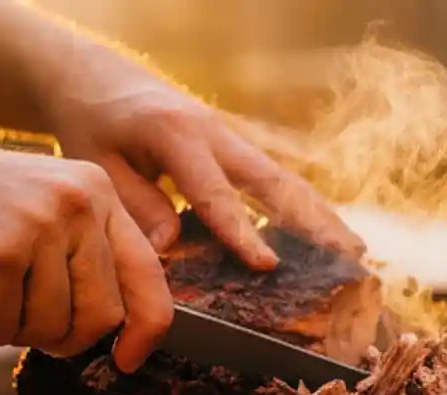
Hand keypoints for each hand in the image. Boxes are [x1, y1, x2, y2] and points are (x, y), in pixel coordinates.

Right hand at [0, 125, 172, 372]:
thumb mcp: (39, 211)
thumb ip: (84, 254)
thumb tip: (120, 327)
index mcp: (96, 193)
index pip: (149, 274)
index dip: (148, 328)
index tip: (129, 359)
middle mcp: (77, 204)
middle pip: (103, 316)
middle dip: (62, 334)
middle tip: (17, 313)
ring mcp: (37, 228)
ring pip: (53, 328)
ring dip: (11, 326)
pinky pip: (4, 329)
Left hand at [37, 41, 365, 265]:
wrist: (96, 77)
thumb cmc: (91, 123)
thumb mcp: (99, 165)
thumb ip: (137, 205)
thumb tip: (172, 247)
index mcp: (177, 135)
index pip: (216, 194)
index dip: (243, 232)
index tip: (268, 265)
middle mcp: (215, 133)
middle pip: (275, 181)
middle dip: (314, 220)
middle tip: (348, 255)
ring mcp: (231, 138)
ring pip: (285, 180)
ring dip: (321, 216)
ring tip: (355, 251)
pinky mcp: (235, 147)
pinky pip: (275, 181)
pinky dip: (304, 209)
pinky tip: (326, 236)